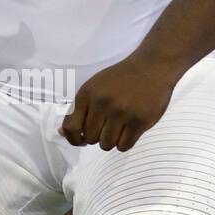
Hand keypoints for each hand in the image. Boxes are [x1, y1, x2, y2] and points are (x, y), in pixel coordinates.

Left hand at [59, 52, 175, 152]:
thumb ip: (78, 110)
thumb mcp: (94, 87)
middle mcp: (102, 104)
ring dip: (111, 141)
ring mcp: (121, 113)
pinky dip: (124, 143)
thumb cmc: (120, 79)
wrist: (151, 67)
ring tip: (118, 129)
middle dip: (97, 137)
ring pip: (106, 145)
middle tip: (106, 127)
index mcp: (87, 94)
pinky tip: (128, 131)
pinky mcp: (139, 121)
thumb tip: (62, 133)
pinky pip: (124, 146)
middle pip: (90, 138)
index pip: (71, 127)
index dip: (73, 139)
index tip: (80, 141)